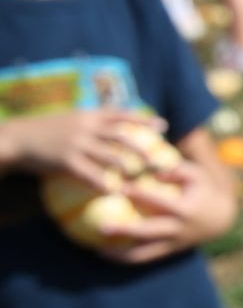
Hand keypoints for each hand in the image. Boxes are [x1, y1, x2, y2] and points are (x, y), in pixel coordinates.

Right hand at [0, 109, 166, 187]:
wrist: (15, 138)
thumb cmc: (42, 130)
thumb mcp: (68, 119)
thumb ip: (89, 122)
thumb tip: (109, 125)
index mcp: (88, 115)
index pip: (121, 114)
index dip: (143, 120)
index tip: (163, 125)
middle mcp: (86, 127)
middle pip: (123, 136)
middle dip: (144, 148)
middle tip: (159, 160)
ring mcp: (77, 144)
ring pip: (111, 156)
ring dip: (128, 168)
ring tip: (140, 178)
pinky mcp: (66, 160)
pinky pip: (90, 174)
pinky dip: (103, 183)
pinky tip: (113, 192)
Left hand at [111, 158, 234, 262]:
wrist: (221, 219)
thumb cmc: (204, 190)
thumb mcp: (197, 174)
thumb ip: (176, 169)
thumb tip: (151, 170)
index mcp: (185, 210)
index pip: (159, 201)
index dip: (139, 194)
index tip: (119, 188)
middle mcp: (178, 229)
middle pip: (148, 232)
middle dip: (125, 230)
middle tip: (101, 226)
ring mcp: (173, 243)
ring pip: (145, 253)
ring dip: (121, 254)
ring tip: (99, 250)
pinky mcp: (169, 251)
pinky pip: (145, 257)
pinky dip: (126, 258)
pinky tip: (107, 253)